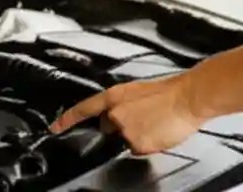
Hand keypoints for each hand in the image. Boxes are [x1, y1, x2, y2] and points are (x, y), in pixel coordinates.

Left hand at [50, 75, 206, 155]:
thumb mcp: (138, 92)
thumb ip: (121, 105)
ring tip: (155, 123)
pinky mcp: (136, 144)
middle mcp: (115, 113)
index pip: (83, 108)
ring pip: (125, 140)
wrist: (187, 98)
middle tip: (144, 118)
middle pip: (108, 128)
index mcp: (114, 96)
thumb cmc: (169, 93)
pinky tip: (158, 132)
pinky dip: (147, 144)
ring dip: (137, 135)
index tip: (54, 128)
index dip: (66, 120)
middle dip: (121, 127)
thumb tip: (114, 118)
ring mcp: (125, 130)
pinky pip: (138, 149)